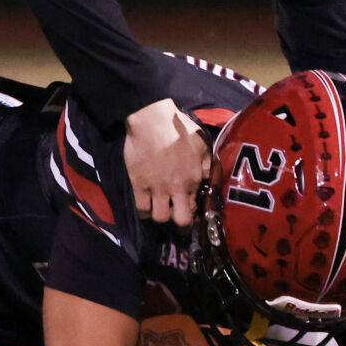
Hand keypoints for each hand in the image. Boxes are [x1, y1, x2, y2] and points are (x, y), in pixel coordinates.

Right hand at [124, 99, 207, 226]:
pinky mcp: (139, 184)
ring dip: (160, 216)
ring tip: (159, 209)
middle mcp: (177, 188)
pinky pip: (141, 208)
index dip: (191, 211)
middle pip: (180, 221)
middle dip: (180, 225)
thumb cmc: (179, 128)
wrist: (152, 120)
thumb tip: (206, 178)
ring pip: (160, 217)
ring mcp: (156, 188)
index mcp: (193, 178)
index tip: (187, 209)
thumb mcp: (202, 143)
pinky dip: (143, 211)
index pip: (195, 207)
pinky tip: (145, 206)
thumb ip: (206, 163)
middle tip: (175, 219)